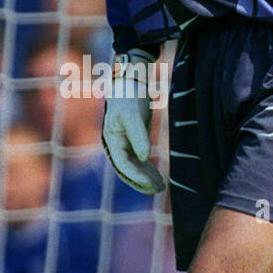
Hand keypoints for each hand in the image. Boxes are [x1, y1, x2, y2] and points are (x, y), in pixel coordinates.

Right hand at [102, 50, 165, 194]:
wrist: (130, 83)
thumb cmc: (129, 96)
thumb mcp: (133, 114)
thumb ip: (138, 135)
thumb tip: (144, 156)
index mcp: (111, 139)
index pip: (122, 163)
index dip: (134, 175)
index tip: (149, 182)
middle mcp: (115, 145)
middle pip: (126, 169)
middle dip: (141, 181)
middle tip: (158, 189)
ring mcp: (124, 144)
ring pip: (134, 168)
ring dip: (146, 178)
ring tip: (161, 188)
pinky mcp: (133, 142)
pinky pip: (139, 162)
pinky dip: (148, 170)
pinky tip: (159, 178)